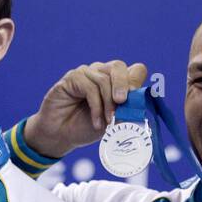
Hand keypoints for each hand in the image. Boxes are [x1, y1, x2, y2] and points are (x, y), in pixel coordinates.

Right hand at [25, 60, 147, 157]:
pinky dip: (96, 107)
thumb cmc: (88, 126)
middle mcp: (101, 73)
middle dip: (123, 85)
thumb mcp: (113, 120)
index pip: (134, 70)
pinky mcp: (72, 78)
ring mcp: (86, 73)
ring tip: (108, 122)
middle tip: (122, 102)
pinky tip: (96, 122)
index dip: (136, 82)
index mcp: (115, 81)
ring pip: (104, 79)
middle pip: (118, 66)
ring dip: (108, 104)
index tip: (136, 101)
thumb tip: (139, 103)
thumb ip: (126, 109)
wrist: (62, 135)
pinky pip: (89, 87)